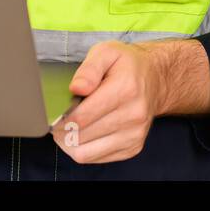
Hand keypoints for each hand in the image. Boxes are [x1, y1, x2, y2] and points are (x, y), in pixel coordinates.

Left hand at [51, 41, 163, 164]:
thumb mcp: (107, 52)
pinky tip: (85, 134)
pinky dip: (84, 149)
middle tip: (58, 119)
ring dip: (70, 143)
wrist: (155, 79)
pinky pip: (96, 158)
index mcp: (126, 89)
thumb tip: (76, 88)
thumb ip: (89, 68)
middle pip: (81, 136)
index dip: (60, 117)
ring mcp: (135, 134)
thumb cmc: (126, 65)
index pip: (81, 116)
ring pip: (85, 153)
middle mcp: (134, 114)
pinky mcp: (133, 148)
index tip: (54, 113)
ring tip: (68, 128)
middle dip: (63, 130)